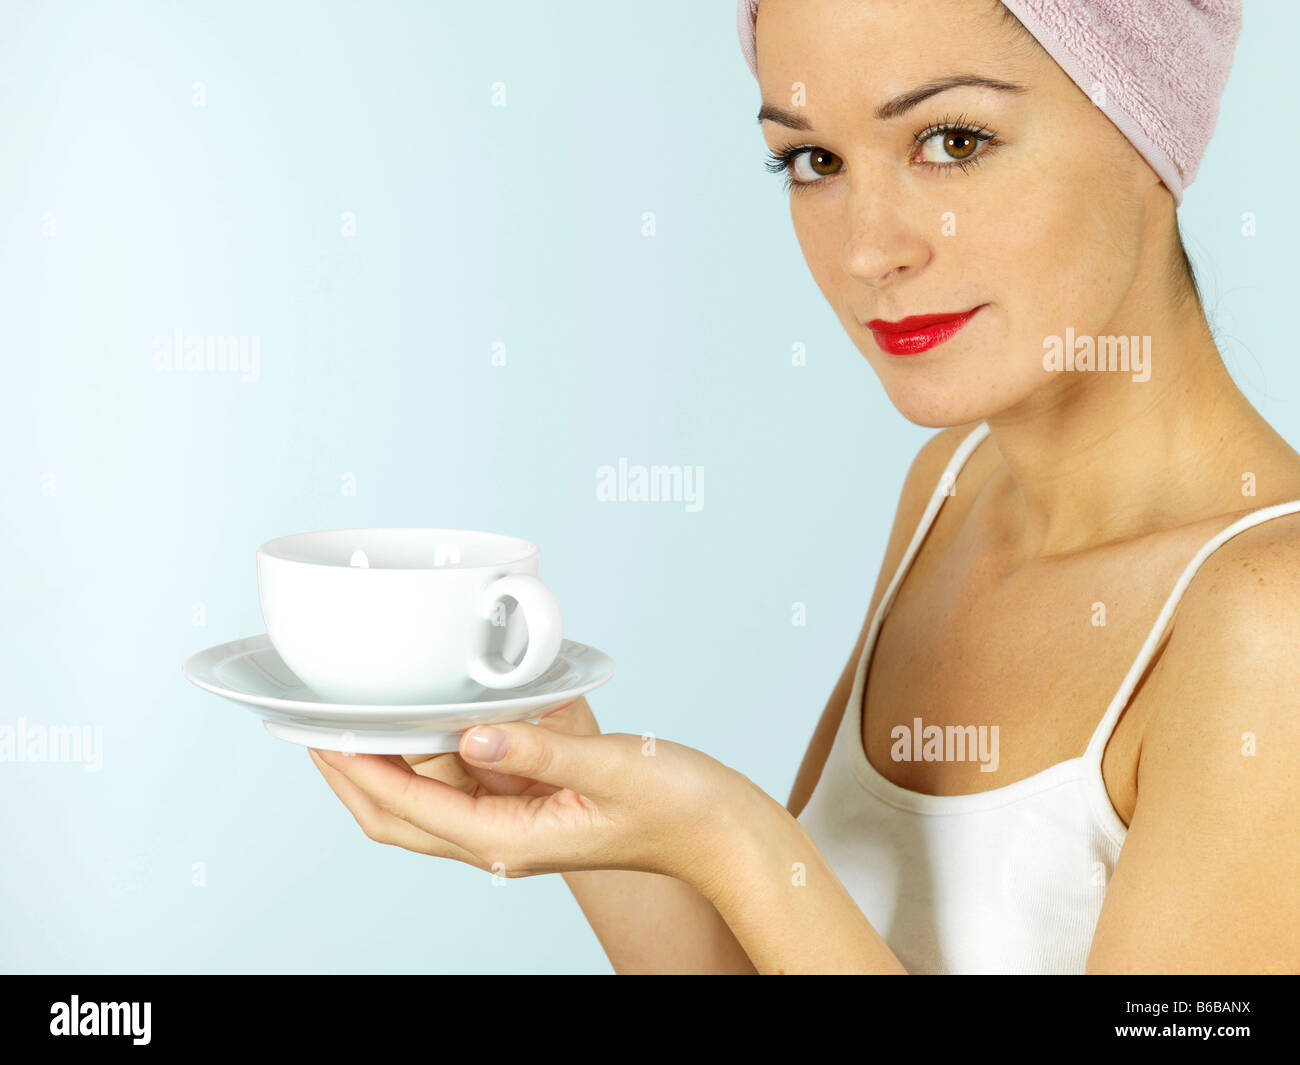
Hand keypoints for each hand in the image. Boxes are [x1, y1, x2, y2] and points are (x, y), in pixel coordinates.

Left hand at [308, 699, 757, 888]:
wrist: (717, 831)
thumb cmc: (676, 804)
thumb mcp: (609, 768)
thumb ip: (539, 750)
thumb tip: (474, 733)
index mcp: (512, 841)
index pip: (411, 808)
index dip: (360, 771)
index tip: (322, 736)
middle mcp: (502, 844)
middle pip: (400, 823)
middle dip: (350, 780)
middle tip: (313, 732)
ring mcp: (513, 832)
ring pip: (421, 813)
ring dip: (380, 777)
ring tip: (351, 730)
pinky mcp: (528, 814)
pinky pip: (455, 797)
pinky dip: (421, 770)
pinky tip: (419, 735)